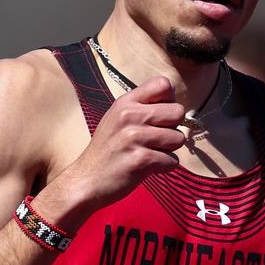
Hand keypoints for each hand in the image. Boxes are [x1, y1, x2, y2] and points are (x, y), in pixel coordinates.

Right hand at [46, 76, 184, 222]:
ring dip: (168, 150)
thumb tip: (173, 105)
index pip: (163, 84)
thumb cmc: (107, 151)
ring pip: (178, 138)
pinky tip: (146, 168)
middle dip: (172, 129)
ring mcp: (134, 137)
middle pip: (178, 112)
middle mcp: (129, 116)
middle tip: (155, 140)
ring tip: (149, 154)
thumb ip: (141, 108)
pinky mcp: (140, 160)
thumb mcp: (117, 119)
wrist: (86, 180)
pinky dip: (164, 168)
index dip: (169, 101)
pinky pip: (172, 161)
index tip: (159, 117)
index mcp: (125, 102)